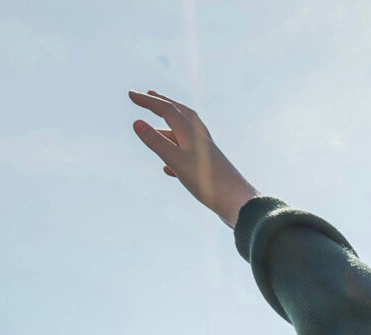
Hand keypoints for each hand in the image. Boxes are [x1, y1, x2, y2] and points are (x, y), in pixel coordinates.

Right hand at [128, 90, 258, 227]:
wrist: (240, 204)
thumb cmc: (209, 183)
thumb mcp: (177, 161)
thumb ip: (157, 143)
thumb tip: (137, 123)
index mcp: (192, 134)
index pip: (167, 110)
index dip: (148, 101)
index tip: (130, 94)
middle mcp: (201, 140)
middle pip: (181, 115)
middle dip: (163, 104)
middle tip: (149, 95)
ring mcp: (206, 154)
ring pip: (185, 135)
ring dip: (168, 128)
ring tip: (152, 131)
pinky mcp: (209, 170)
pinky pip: (189, 155)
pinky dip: (176, 152)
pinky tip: (167, 168)